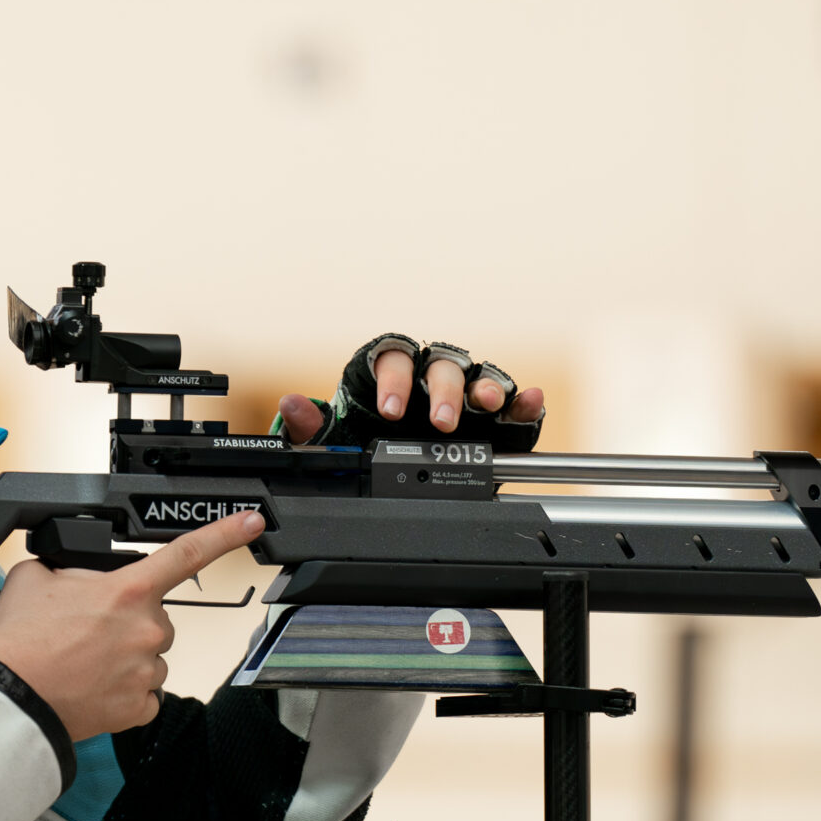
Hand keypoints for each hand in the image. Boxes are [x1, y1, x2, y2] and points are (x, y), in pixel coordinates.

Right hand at [0, 510, 265, 740]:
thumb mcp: (35, 576)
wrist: (7, 696)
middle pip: (156, 618)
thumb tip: (72, 573)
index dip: (225, 534)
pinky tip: (94, 687)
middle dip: (128, 622)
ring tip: (83, 663)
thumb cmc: (18, 641)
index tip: (251, 523)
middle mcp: (147, 628)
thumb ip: (68, 568)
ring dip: (126, 658)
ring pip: (151, 658)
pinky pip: (144, 695)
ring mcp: (147, 670)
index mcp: (128, 590)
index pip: (187, 553)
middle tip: (86, 633)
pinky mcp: (139, 706)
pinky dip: (124, 692)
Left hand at [277, 348, 547, 444]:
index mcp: (391, 372)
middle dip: (442, 390)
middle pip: (441, 365)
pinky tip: (531, 400)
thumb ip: (314, 426)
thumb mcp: (338, 438)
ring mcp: (465, 392)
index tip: (389, 410)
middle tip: (440, 421)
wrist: (397, 462)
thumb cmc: (369, 437)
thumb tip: (289, 407)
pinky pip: (513, 402)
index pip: (392, 359)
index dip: (393, 380)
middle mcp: (430, 374)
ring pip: (477, 377)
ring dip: (485, 387)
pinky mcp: (494, 416)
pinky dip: (524, 401)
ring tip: (487, 404)